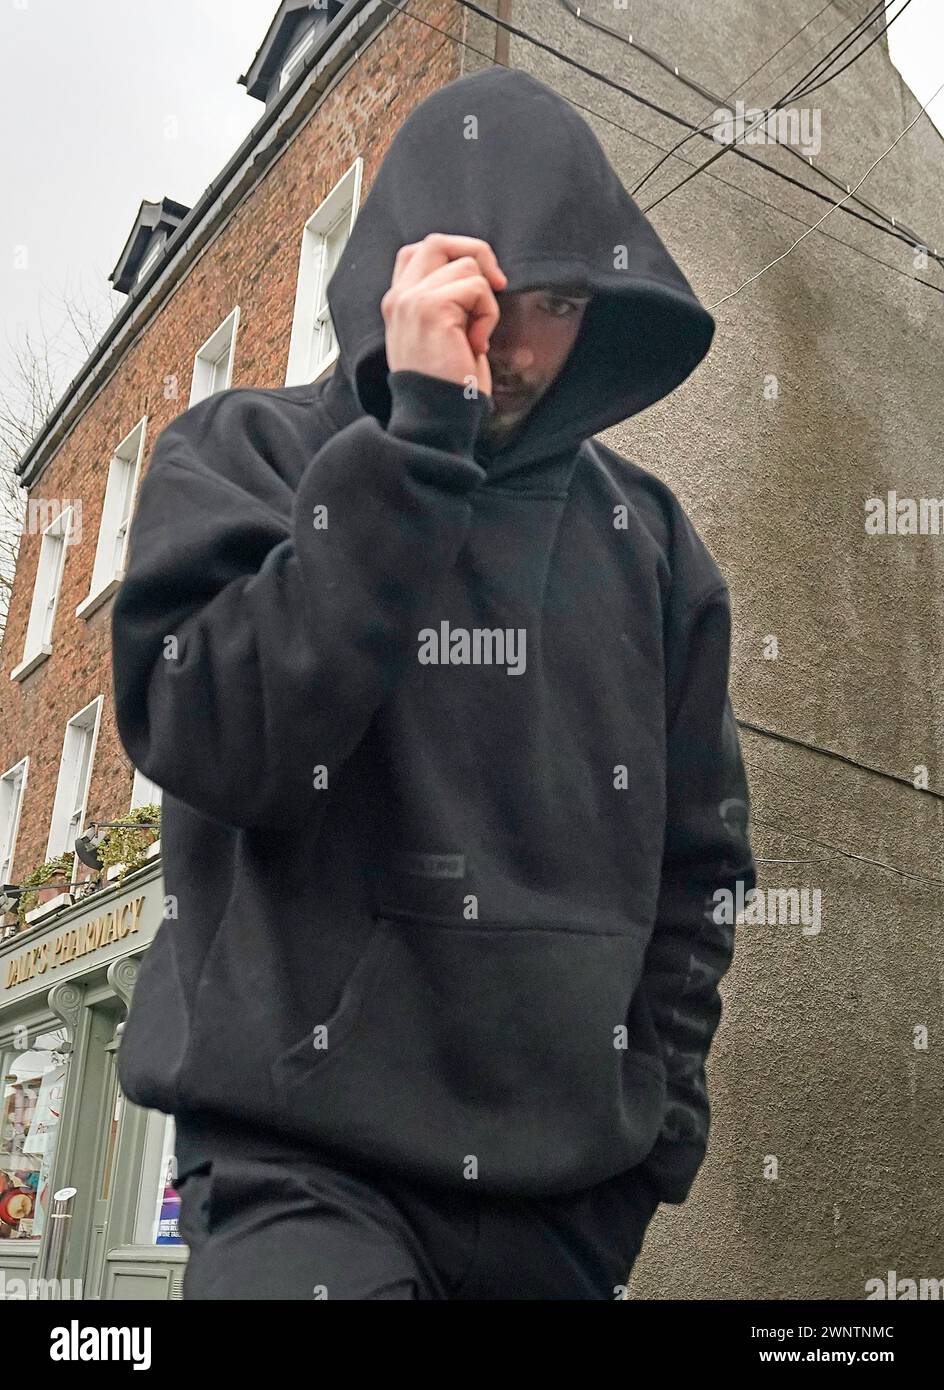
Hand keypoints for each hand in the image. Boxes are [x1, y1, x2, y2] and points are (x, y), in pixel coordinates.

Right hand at [381, 233, 506, 397]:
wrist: (436, 416)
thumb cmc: (445, 385)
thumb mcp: (439, 337)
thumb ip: (444, 302)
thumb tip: (478, 274)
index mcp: (398, 303)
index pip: (418, 252)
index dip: (454, 253)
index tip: (481, 280)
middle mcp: (399, 297)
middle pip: (438, 242)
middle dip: (476, 254)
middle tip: (497, 284)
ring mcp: (412, 300)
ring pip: (467, 267)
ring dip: (485, 302)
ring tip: (476, 336)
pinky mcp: (432, 307)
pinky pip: (477, 288)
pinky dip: (488, 315)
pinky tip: (476, 344)